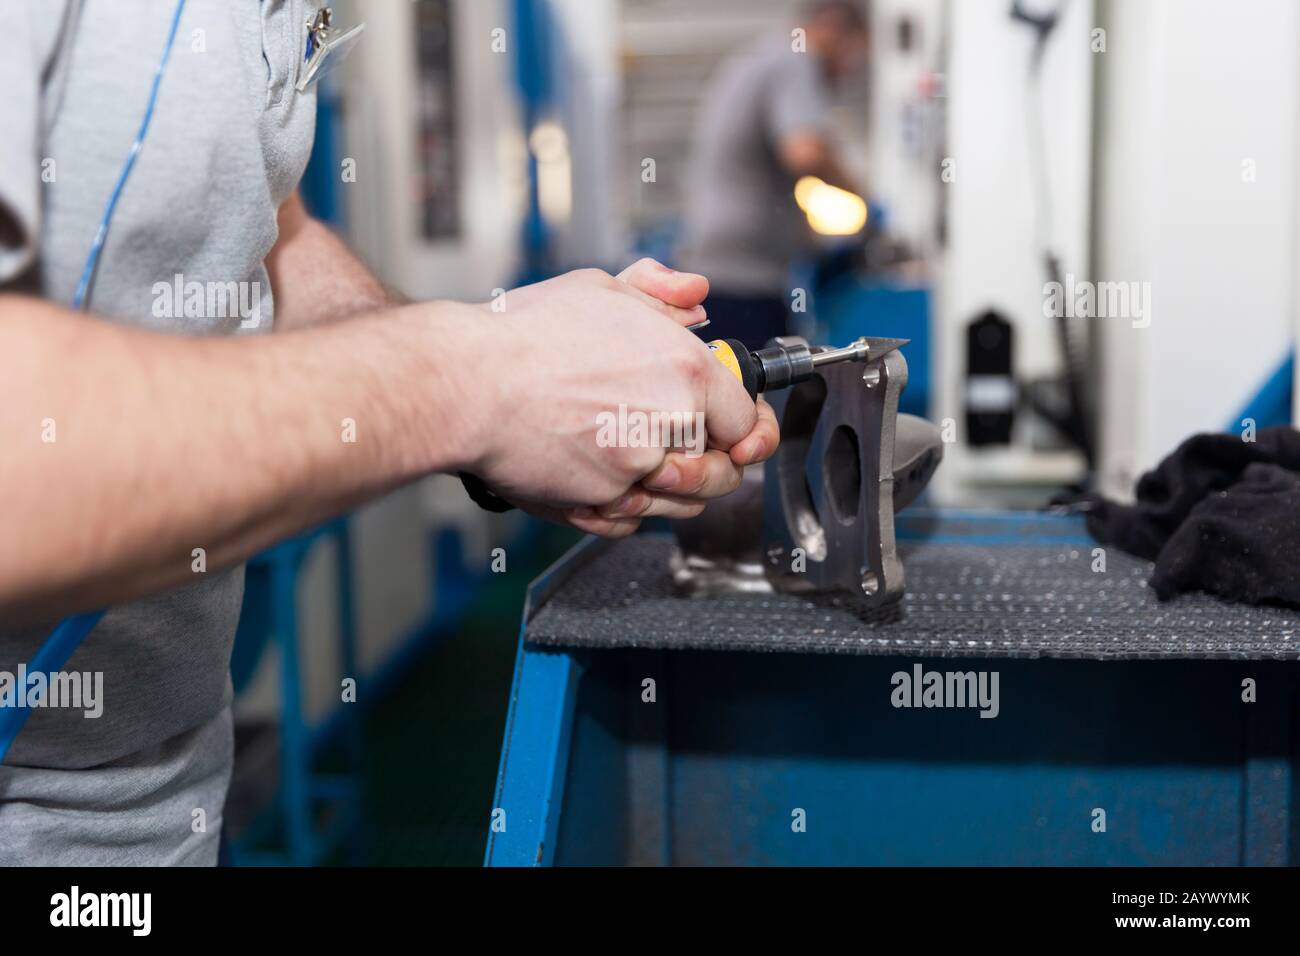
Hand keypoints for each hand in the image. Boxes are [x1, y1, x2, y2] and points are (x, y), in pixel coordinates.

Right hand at [459, 260, 778, 536]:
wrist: (467, 384)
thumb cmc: (525, 336)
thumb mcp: (602, 289)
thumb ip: (659, 293)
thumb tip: (692, 298)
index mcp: (686, 371)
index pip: (745, 418)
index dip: (747, 424)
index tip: (739, 426)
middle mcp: (669, 425)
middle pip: (724, 471)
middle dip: (719, 464)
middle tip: (700, 449)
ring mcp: (633, 471)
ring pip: (682, 505)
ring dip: (677, 490)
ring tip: (650, 461)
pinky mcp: (596, 503)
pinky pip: (632, 522)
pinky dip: (629, 510)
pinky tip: (612, 482)